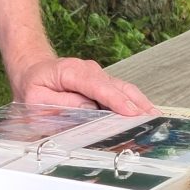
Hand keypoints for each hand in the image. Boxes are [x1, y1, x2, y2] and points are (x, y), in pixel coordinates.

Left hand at [7, 52, 154, 116]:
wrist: (33, 70)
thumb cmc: (33, 86)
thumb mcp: (35, 99)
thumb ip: (60, 104)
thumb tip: (87, 109)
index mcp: (70, 72)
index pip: (97, 86)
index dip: (115, 99)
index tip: (130, 111)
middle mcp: (88, 70)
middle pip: (116, 86)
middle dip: (135, 103)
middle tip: (152, 120)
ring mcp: (98, 75)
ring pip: (123, 88)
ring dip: (139, 103)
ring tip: (155, 119)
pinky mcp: (103, 83)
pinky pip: (122, 92)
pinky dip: (135, 102)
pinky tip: (147, 113)